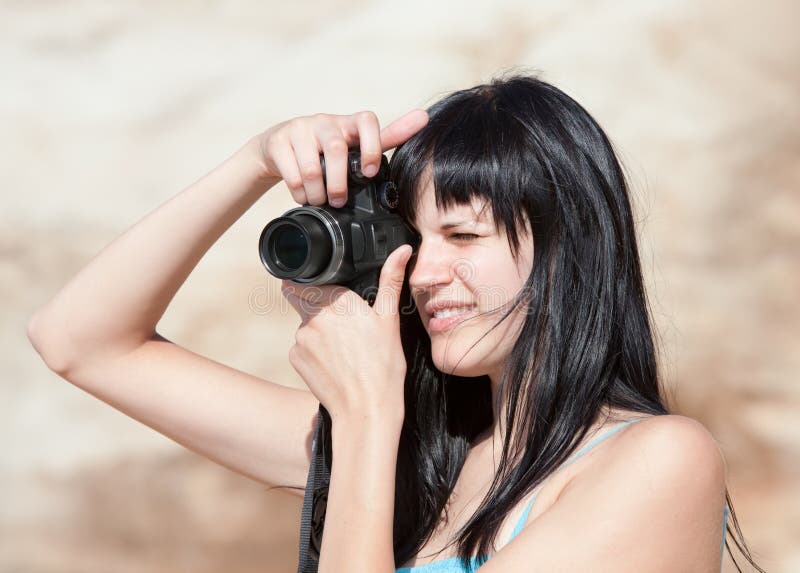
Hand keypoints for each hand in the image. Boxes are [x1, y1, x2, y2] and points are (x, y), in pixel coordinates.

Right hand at [251, 109, 428, 206]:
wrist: (278, 146)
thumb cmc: (325, 148)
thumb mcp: (355, 143)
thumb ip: (387, 137)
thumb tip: (424, 117)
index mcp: (348, 124)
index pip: (366, 120)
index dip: (372, 146)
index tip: (370, 171)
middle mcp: (325, 122)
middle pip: (336, 149)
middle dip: (339, 182)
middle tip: (339, 200)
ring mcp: (300, 129)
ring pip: (311, 167)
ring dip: (318, 192)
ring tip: (320, 200)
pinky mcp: (278, 141)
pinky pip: (291, 174)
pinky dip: (299, 192)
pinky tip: (303, 195)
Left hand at [281, 243, 413, 423]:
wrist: (366, 409)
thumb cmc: (383, 366)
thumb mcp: (390, 320)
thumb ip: (391, 280)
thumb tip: (402, 251)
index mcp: (337, 300)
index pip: (312, 281)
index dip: (320, 286)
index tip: (334, 297)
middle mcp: (314, 315)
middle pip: (305, 299)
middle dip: (319, 306)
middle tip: (345, 328)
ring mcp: (301, 337)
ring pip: (305, 324)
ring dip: (318, 330)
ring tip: (344, 350)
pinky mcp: (295, 358)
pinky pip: (301, 347)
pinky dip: (313, 351)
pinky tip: (333, 363)